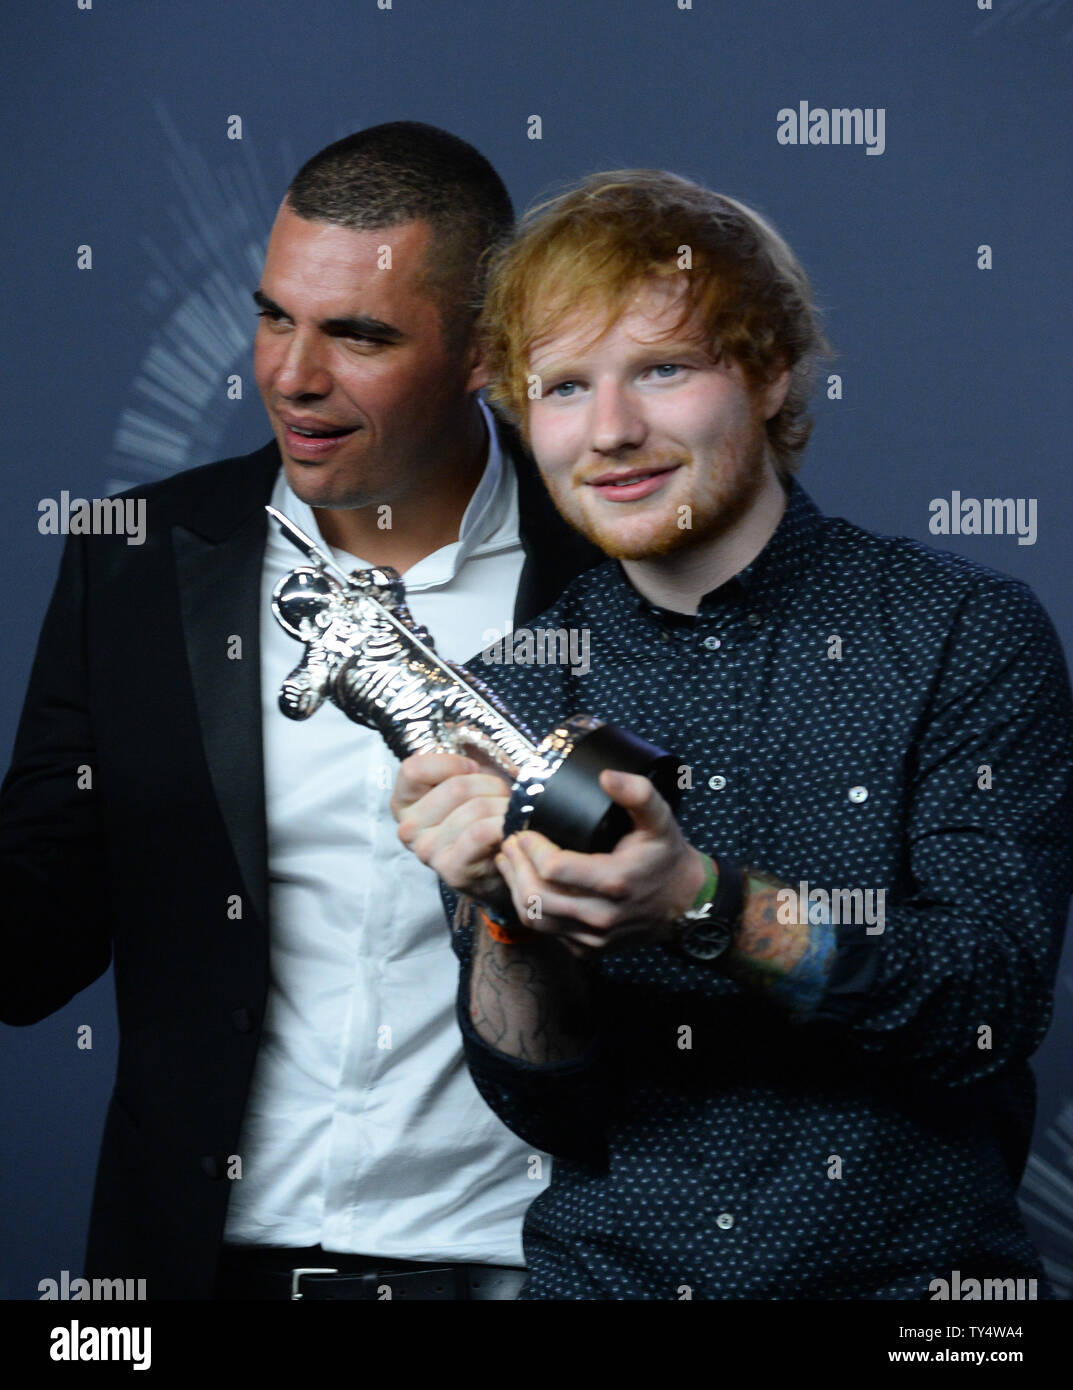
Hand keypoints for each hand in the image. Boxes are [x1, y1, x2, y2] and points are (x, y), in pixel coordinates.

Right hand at [392, 753, 512, 907]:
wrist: (496, 865)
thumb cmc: (479, 819)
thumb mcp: (463, 785)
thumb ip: (458, 764)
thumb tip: (476, 741)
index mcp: (404, 802)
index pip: (414, 768)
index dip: (452, 764)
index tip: (473, 770)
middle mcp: (408, 829)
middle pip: (456, 787)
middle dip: (492, 786)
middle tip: (504, 797)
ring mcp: (427, 851)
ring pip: (475, 809)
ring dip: (504, 808)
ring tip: (509, 816)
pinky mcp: (452, 869)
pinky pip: (480, 833)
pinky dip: (502, 826)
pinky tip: (508, 831)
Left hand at [494, 769, 708, 951]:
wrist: (684, 902)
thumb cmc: (666, 856)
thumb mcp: (661, 820)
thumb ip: (638, 794)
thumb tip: (606, 775)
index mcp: (616, 881)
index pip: (553, 869)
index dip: (531, 848)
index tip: (524, 831)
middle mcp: (602, 915)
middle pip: (537, 896)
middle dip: (516, 867)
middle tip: (509, 843)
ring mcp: (594, 936)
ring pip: (536, 918)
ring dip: (516, 889)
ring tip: (510, 862)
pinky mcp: (589, 948)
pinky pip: (548, 933)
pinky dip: (531, 908)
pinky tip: (526, 885)